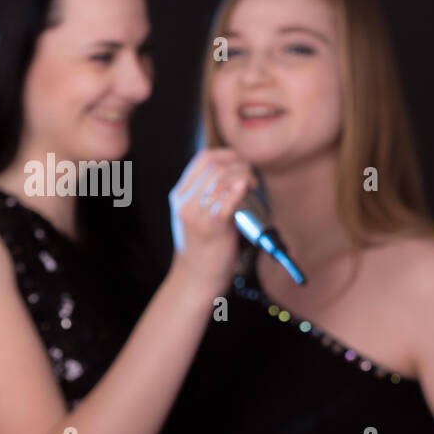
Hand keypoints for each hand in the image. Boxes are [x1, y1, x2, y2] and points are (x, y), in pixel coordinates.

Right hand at [168, 148, 252, 296]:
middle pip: (214, 166)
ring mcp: (196, 214)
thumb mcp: (199, 217)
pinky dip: (239, 190)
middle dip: (239, 165)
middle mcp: (185, 201)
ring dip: (243, 176)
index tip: (242, 163)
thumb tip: (237, 179)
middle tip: (252, 178)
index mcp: (180, 195)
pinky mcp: (211, 227)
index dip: (227, 154)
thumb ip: (210, 197)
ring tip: (252, 186)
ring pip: (221, 179)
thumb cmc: (204, 249)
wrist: (196, 279)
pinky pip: (226, 201)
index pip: (203, 159)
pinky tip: (247, 188)